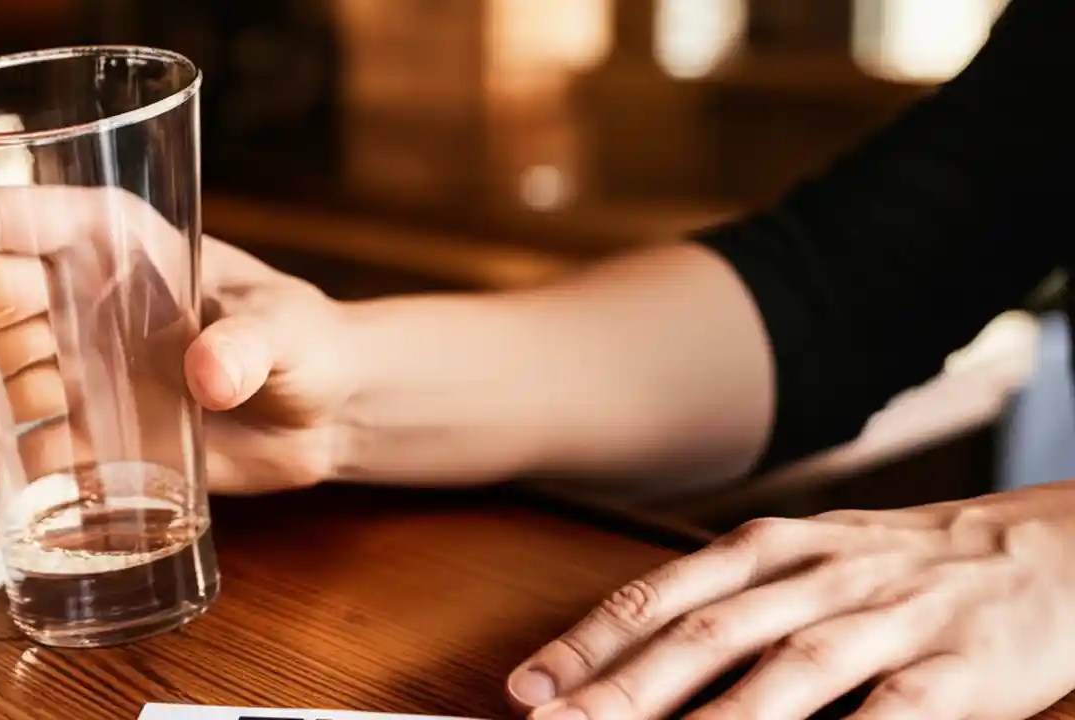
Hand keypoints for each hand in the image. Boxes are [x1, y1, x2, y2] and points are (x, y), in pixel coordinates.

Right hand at [0, 186, 355, 537]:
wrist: (329, 416)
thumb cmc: (310, 344)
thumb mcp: (286, 333)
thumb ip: (250, 346)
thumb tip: (208, 374)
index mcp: (115, 242)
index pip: (9, 220)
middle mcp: (82, 299)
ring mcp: (82, 367)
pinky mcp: (94, 430)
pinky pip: (25, 448)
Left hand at [507, 483, 1074, 719]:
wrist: (1046, 546)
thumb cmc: (905, 562)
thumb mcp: (809, 558)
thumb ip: (731, 599)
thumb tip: (634, 652)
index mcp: (772, 550)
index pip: (660, 598)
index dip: (587, 644)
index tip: (526, 688)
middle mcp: (817, 577)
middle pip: (704, 637)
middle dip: (621, 690)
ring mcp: (887, 620)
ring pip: (785, 673)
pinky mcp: (957, 670)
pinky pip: (889, 714)